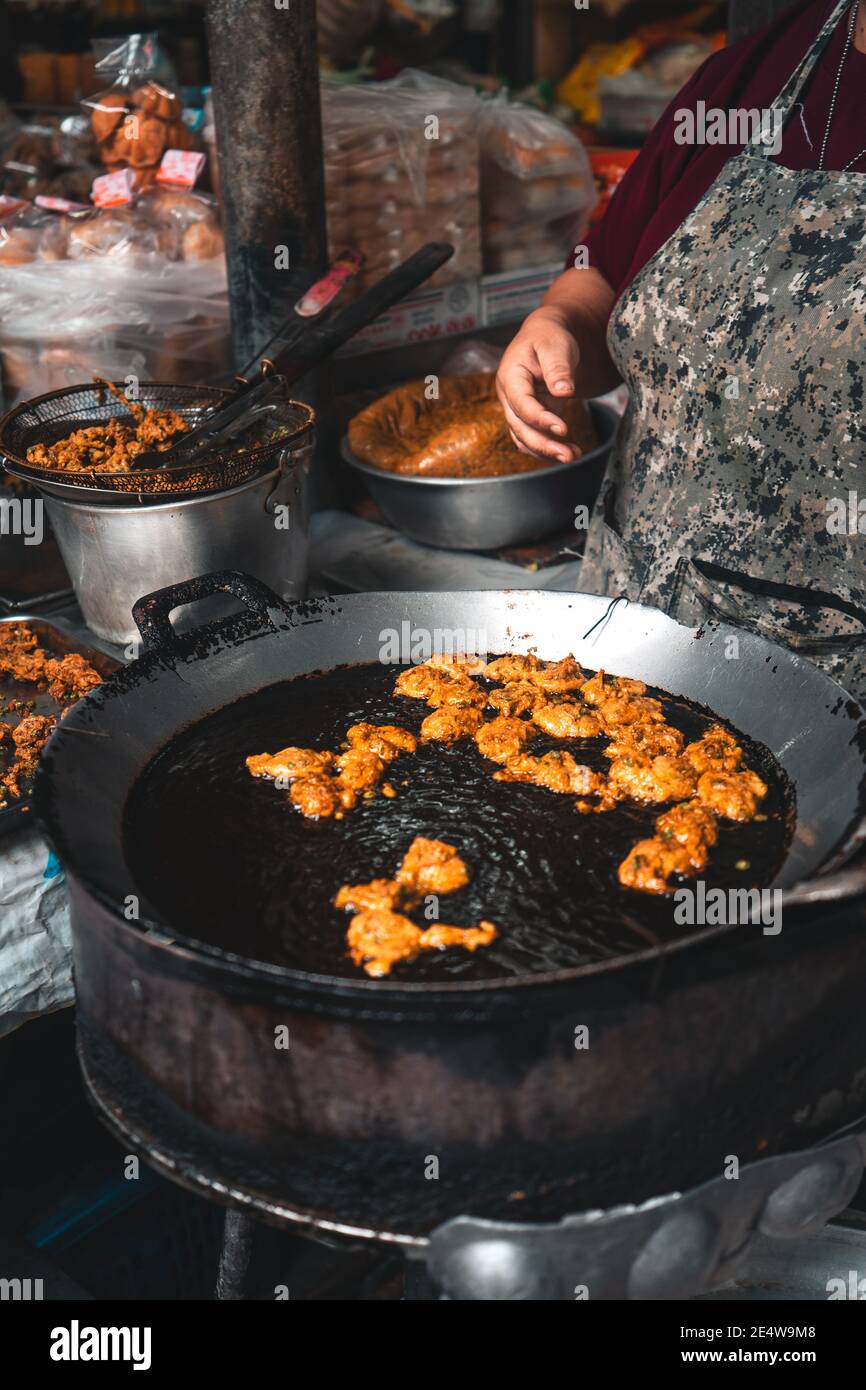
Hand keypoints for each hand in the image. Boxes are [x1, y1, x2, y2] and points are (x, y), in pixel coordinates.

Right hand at [496, 306, 580, 462]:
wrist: (546, 337)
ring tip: (572, 456)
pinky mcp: (529, 416)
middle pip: (520, 427)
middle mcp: (509, 395)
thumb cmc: (548, 337)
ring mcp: (517, 408)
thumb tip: (564, 391)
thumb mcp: (555, 345)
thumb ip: (558, 368)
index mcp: (510, 376)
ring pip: (524, 438)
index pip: (521, 403)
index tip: (563, 428)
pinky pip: (533, 438)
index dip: (540, 418)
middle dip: (543, 444)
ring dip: (545, 451)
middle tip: (568, 455)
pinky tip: (568, 452)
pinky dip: (548, 448)